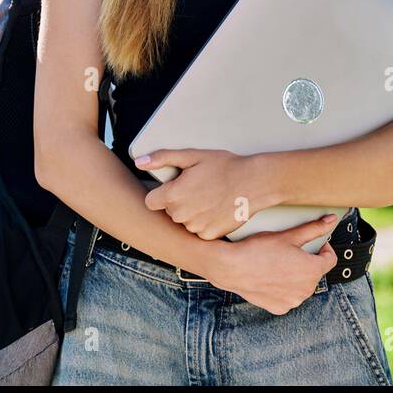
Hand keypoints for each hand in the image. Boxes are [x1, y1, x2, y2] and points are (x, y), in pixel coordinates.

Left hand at [139, 147, 266, 239]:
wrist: (254, 182)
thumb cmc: (224, 166)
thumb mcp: (193, 156)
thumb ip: (162, 158)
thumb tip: (138, 162)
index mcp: (173, 195)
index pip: (151, 201)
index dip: (162, 193)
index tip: (176, 186)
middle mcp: (181, 215)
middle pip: (169, 211)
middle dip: (178, 202)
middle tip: (199, 188)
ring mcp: (195, 227)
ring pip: (184, 222)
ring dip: (191, 213)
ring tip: (210, 197)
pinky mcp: (209, 236)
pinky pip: (198, 231)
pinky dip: (205, 223)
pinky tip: (216, 209)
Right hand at [205, 214, 340, 314]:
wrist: (231, 267)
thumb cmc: (259, 249)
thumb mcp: (289, 235)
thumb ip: (314, 228)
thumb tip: (331, 221)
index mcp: (312, 270)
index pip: (330, 260)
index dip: (324, 248)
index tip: (315, 243)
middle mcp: (306, 290)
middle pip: (315, 273)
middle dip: (308, 261)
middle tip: (291, 251)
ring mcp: (292, 301)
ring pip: (302, 286)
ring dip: (296, 276)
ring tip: (279, 263)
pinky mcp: (279, 308)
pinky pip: (288, 296)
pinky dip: (284, 288)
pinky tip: (272, 277)